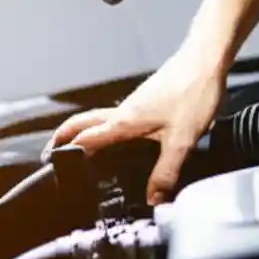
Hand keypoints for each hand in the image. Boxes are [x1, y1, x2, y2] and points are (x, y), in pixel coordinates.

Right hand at [46, 47, 227, 204]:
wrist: (206, 60)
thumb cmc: (194, 91)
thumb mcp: (182, 140)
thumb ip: (167, 172)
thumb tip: (154, 199)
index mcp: (125, 121)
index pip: (85, 138)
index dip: (66, 151)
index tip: (51, 163)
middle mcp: (125, 110)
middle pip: (83, 122)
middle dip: (64, 135)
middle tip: (52, 150)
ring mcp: (135, 103)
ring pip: (100, 118)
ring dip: (85, 130)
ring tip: (80, 148)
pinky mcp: (147, 100)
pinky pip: (118, 116)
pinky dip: (107, 127)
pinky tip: (120, 137)